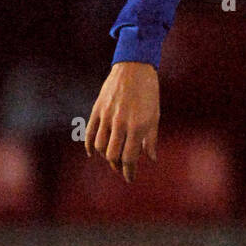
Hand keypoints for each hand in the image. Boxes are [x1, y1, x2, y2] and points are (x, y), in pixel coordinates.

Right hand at [84, 62, 159, 183]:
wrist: (134, 67)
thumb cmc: (149, 92)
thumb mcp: (155, 116)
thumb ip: (151, 140)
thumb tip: (151, 158)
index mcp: (138, 126)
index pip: (129, 158)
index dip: (129, 172)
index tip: (130, 178)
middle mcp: (120, 123)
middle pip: (113, 155)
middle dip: (117, 166)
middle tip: (121, 169)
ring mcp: (107, 116)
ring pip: (100, 146)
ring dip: (106, 156)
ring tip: (112, 158)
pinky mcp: (97, 109)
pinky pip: (90, 132)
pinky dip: (90, 146)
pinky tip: (94, 153)